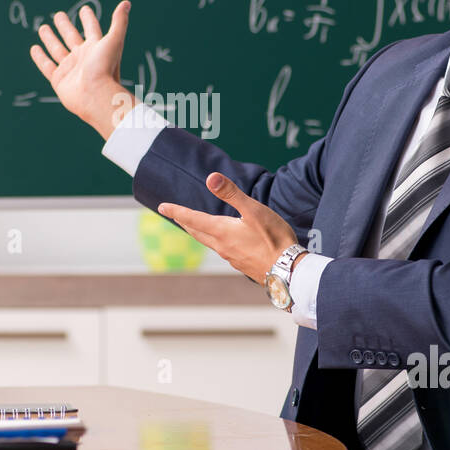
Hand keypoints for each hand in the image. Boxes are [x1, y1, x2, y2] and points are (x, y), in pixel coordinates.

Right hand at [30, 0, 134, 140]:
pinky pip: (47, 66)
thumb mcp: (114, 41)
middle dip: (65, 26)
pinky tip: (34, 48)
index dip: (89, 19)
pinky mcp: (59, 79)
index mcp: (96, 47)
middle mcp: (83, 57)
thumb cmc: (106, 68)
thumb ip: (119, 22)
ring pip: (57, 50)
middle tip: (58, 14)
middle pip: (72, 37)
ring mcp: (70, 68)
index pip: (92, 28)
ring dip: (50, 39)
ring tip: (43, 27)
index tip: (85, 9)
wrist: (96, 96)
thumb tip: (126, 3)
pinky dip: (40, 58)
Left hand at [157, 172, 299, 284]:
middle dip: (185, 222)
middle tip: (175, 215)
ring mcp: (231, 257)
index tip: (162, 207)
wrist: (287, 271)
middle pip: (197, 232)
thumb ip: (232, 194)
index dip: (176, 211)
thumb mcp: (253, 210)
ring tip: (195, 226)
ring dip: (199, 232)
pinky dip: (215, 242)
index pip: (192, 219)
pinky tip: (224, 242)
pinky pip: (222, 250)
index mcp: (221, 231)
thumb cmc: (273, 238)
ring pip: (209, 242)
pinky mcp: (241, 264)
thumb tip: (211, 178)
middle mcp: (222, 246)